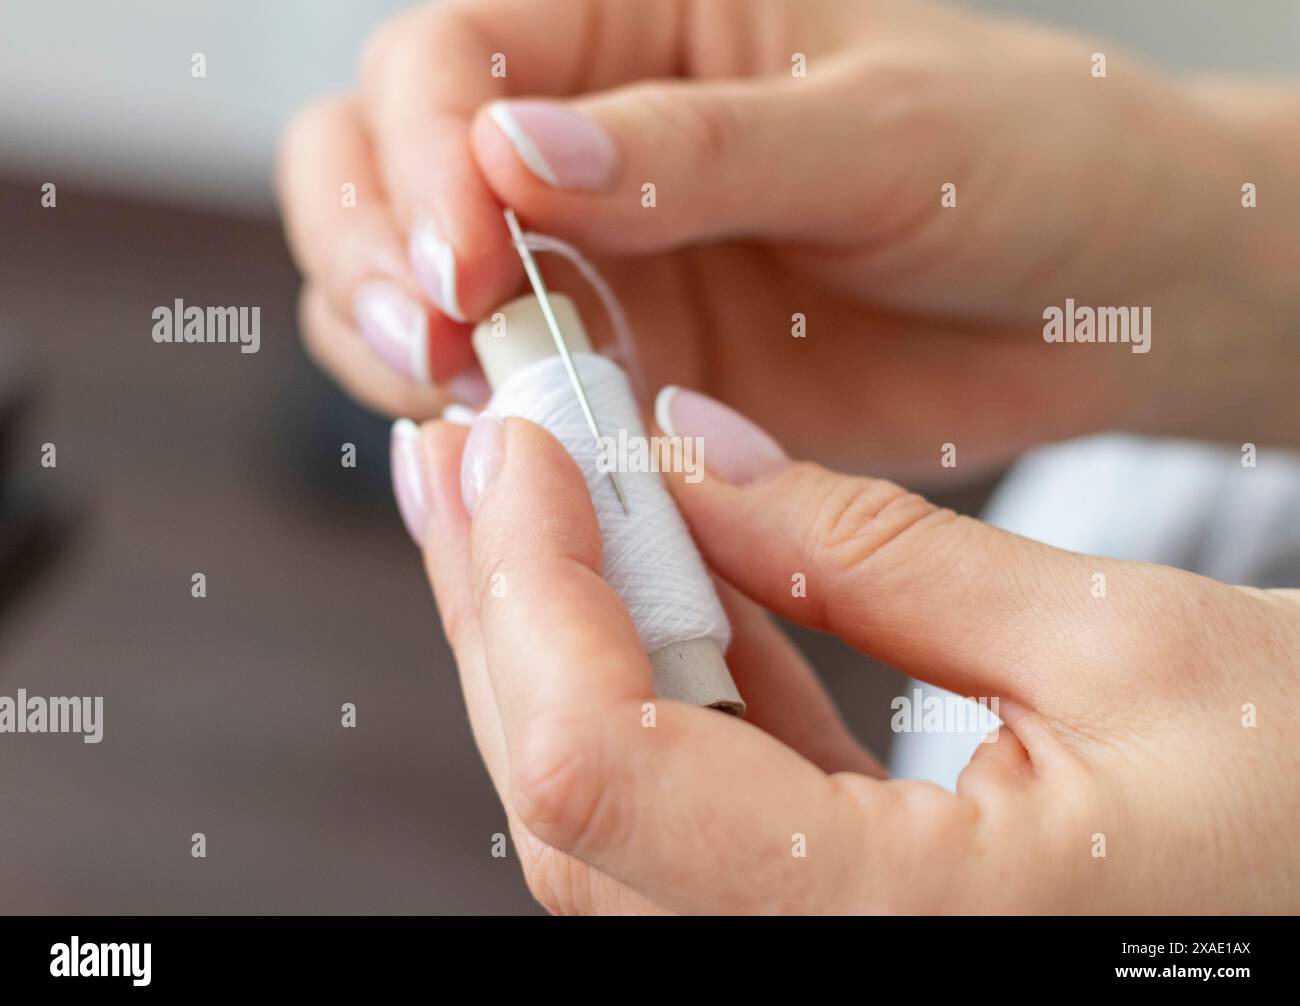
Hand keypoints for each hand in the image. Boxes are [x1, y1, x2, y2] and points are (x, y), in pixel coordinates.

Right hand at [279, 0, 1299, 479]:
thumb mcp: (876, 133)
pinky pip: (502, 396)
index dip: (422, 153)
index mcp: (640, 23)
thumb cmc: (1017, 164)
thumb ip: (694, 149)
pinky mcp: (622, 370)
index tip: (466, 255)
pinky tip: (518, 448)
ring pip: (410, 286)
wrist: (1092, 299)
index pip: (448, 56)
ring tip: (471, 396)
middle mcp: (586, 140)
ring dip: (400, 344)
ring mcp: (593, 263)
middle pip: (375, 160)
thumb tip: (511, 155)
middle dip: (374, 251)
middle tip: (435, 338)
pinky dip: (481, 426)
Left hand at [390, 389, 1299, 912]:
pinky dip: (659, 676)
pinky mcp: (837, 916)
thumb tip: (692, 456)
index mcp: (901, 926)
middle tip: (477, 455)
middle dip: (506, 603)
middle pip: (569, 797)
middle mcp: (827, 971)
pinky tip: (651, 566)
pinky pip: (697, 800)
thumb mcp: (1113, 637)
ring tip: (529, 492)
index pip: (599, 768)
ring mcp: (822, 953)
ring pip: (609, 805)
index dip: (532, 588)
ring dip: (559, 634)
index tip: (518, 446)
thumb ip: (870, 549)